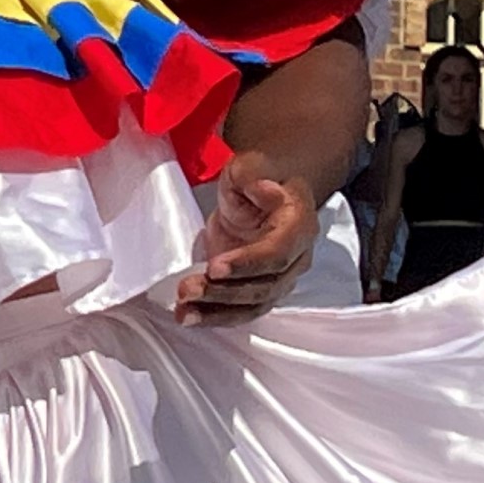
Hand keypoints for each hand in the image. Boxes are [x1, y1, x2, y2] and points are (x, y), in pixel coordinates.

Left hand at [177, 153, 315, 326]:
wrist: (261, 192)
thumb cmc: (256, 178)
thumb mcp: (249, 166)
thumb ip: (253, 176)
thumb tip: (264, 190)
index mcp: (299, 225)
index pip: (277, 252)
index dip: (247, 263)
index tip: (214, 267)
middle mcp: (297, 258)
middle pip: (265, 286)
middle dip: (224, 292)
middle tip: (187, 290)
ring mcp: (280, 279)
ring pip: (253, 305)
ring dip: (217, 312)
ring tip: (184, 312)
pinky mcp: (259, 290)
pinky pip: (241, 311)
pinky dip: (214, 316)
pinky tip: (188, 316)